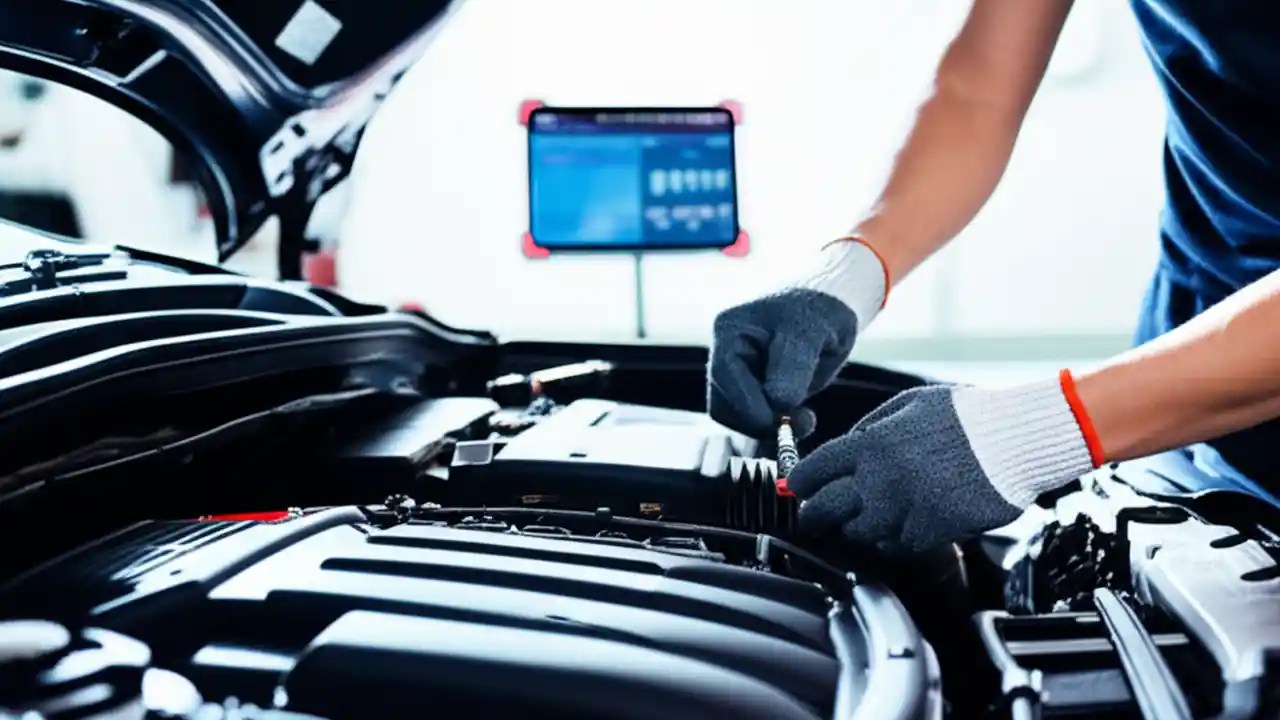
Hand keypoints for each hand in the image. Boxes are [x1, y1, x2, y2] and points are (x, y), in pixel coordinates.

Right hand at [706, 239, 887, 437]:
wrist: (830, 307)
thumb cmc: (820, 310)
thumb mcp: (811, 332)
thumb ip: (793, 366)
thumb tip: (778, 404)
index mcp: (730, 330)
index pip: (725, 378)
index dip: (751, 406)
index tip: (785, 421)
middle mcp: (725, 353)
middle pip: (724, 405)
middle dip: (760, 420)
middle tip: (803, 420)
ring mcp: (736, 374)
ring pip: (736, 417)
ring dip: (768, 425)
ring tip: (805, 416)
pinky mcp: (750, 390)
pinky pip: (752, 419)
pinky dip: (774, 424)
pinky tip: (800, 415)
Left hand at [788, 379, 1097, 555]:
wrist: (1017, 441)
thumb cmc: (968, 416)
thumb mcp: (910, 403)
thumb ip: (872, 426)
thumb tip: (847, 444)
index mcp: (871, 444)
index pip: (813, 472)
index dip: (801, 484)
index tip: (799, 489)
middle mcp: (880, 480)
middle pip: (824, 510)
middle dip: (813, 515)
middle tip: (813, 517)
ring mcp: (904, 510)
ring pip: (857, 534)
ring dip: (854, 529)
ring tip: (859, 521)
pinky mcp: (930, 533)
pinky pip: (895, 547)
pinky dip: (890, 542)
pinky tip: (894, 529)